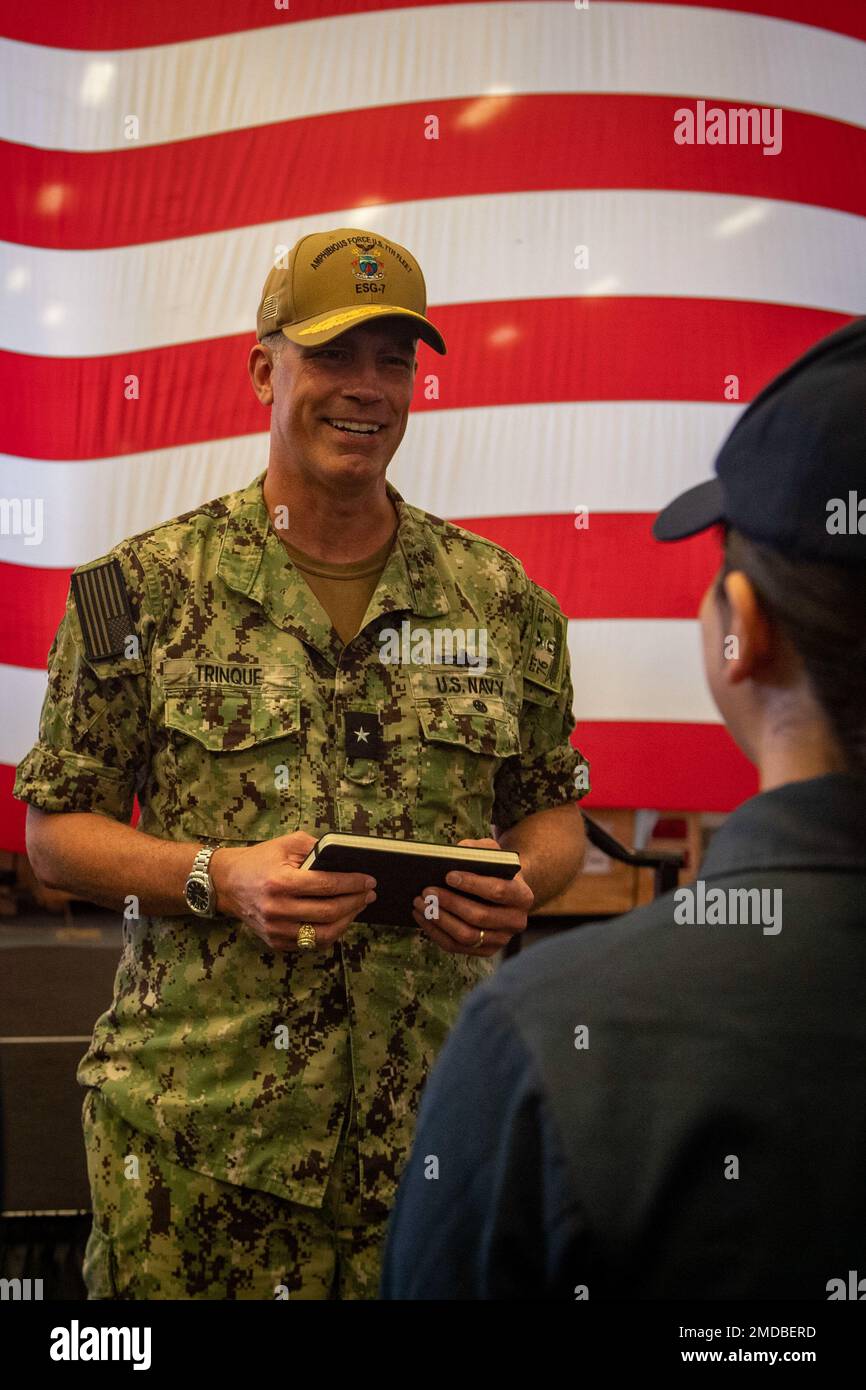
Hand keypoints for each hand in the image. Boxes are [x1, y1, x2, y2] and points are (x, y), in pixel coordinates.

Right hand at [210, 832, 376, 952]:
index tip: (369, 880)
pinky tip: (341, 920)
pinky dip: (331, 933)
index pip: (326, 885)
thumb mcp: (285, 844)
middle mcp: (277, 909)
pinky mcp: (275, 942)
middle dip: (355, 902)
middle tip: (369, 893)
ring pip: (323, 933)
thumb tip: (346, 857)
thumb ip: (315, 847)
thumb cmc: (259, 860)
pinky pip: (311, 944)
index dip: (352, 883)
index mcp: (280, 882)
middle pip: (329, 912)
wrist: (227, 883)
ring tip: (359, 906)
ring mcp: (275, 929)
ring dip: (348, 921)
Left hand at [412, 837, 533, 956]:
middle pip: (479, 917)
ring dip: (439, 920)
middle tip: (427, 891)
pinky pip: (456, 947)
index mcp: (522, 896)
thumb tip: (457, 851)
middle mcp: (516, 922)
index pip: (498, 891)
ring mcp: (501, 940)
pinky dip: (435, 932)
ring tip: (420, 903)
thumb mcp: (493, 853)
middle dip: (450, 903)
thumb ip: (478, 849)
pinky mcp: (485, 950)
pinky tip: (422, 917)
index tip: (448, 875)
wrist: (504, 893)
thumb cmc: (494, 869)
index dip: (472, 884)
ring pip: (466, 935)